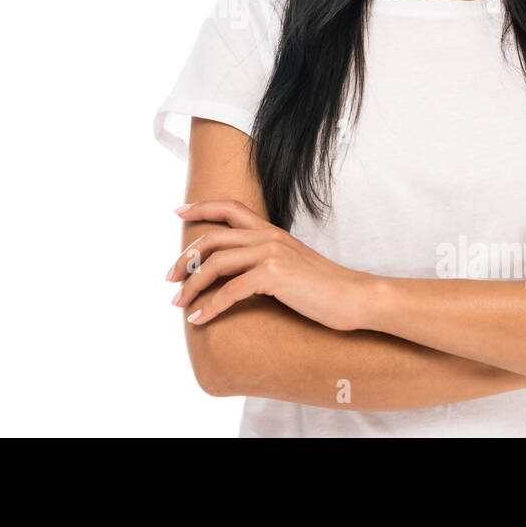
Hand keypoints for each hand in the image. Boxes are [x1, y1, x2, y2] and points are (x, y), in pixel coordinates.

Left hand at [165, 199, 373, 331]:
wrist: (356, 298)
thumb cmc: (326, 288)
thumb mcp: (293, 266)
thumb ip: (268, 261)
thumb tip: (242, 273)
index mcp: (271, 231)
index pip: (230, 208)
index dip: (201, 207)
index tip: (178, 212)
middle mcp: (268, 236)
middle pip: (213, 237)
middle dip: (186, 258)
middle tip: (169, 278)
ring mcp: (270, 253)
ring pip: (216, 263)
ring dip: (191, 285)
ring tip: (178, 304)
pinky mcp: (274, 275)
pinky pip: (230, 291)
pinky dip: (210, 306)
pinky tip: (198, 319)